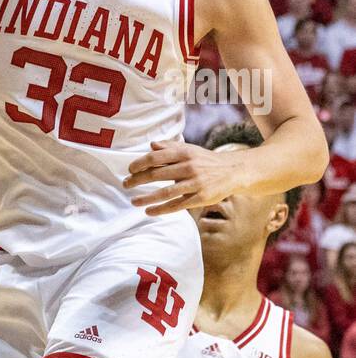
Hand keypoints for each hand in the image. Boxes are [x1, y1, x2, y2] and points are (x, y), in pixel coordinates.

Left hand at [123, 139, 246, 215]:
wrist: (232, 171)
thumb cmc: (205, 160)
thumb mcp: (189, 149)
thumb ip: (170, 147)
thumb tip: (151, 145)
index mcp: (183, 153)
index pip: (155, 157)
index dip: (140, 163)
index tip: (129, 170)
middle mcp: (188, 166)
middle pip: (156, 174)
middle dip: (138, 180)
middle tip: (125, 185)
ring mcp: (195, 183)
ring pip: (165, 192)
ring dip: (146, 198)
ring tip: (133, 201)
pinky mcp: (201, 198)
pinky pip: (177, 205)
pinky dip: (161, 209)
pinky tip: (149, 211)